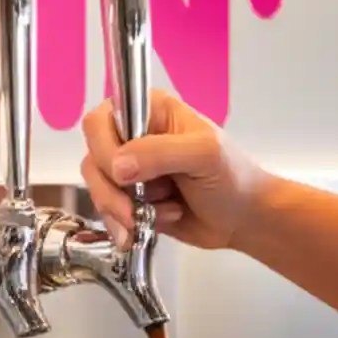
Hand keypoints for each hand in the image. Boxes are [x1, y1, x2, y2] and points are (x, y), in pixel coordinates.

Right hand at [80, 90, 269, 250]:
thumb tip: (117, 166)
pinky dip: (122, 225)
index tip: (125, 174)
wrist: (244, 219)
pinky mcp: (127, 199)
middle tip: (135, 207)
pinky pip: (105, 211)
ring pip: (96, 188)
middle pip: (93, 158)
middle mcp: (132, 137)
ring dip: (120, 210)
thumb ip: (160, 152)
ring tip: (151, 218)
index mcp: (150, 111)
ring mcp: (128, 170)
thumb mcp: (205, 154)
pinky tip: (148, 226)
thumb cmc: (234, 178)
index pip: (101, 121)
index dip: (105, 148)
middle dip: (111, 190)